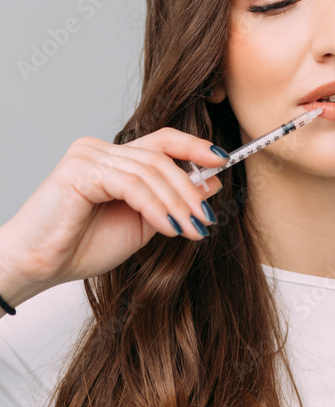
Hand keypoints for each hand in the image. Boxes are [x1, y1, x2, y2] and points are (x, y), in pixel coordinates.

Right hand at [0, 128, 228, 297]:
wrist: (38, 266)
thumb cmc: (80, 247)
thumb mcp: (142, 224)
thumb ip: (171, 202)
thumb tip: (210, 182)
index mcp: (114, 158)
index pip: (162, 140)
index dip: (195, 146)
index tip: (224, 160)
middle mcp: (100, 149)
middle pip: (160, 157)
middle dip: (190, 189)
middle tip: (208, 218)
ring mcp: (88, 155)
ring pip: (150, 171)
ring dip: (178, 203)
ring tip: (193, 230)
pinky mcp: (79, 170)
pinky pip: (131, 185)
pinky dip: (156, 207)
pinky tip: (170, 227)